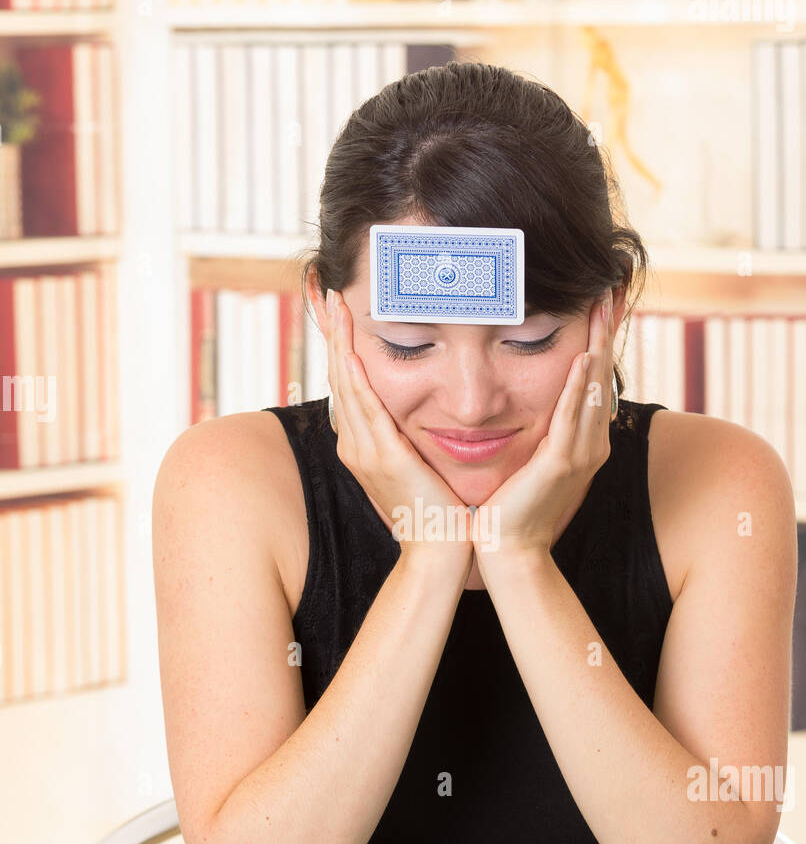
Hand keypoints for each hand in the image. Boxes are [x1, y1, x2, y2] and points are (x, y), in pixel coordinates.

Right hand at [324, 289, 473, 567]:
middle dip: (334, 334)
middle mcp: (355, 444)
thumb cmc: (436, 510)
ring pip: (347, 386)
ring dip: (340, 344)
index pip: (347, 383)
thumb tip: (411, 415)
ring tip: (335, 308)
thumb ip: (408, 437)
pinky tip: (348, 355)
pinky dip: (356, 381)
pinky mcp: (384, 459)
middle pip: (339, 376)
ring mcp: (366, 452)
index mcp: (362, 443)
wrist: (439, 549)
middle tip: (328, 293)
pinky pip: (366, 412)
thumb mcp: (416, 464)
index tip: (340, 312)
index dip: (340, 345)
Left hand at [472, 290, 615, 558]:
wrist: (509, 550)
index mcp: (585, 442)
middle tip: (611, 290)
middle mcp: (591, 445)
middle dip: (606, 333)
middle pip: (603, 377)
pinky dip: (577, 388)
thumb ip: (539, 431)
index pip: (596, 380)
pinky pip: (571, 418)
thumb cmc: (512, 508)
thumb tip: (531, 401)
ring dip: (597, 348)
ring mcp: (580, 455)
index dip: (601, 340)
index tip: (601, 304)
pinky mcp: (561, 465)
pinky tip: (581, 360)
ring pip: (592, 391)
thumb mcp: (531, 460)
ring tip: (602, 310)